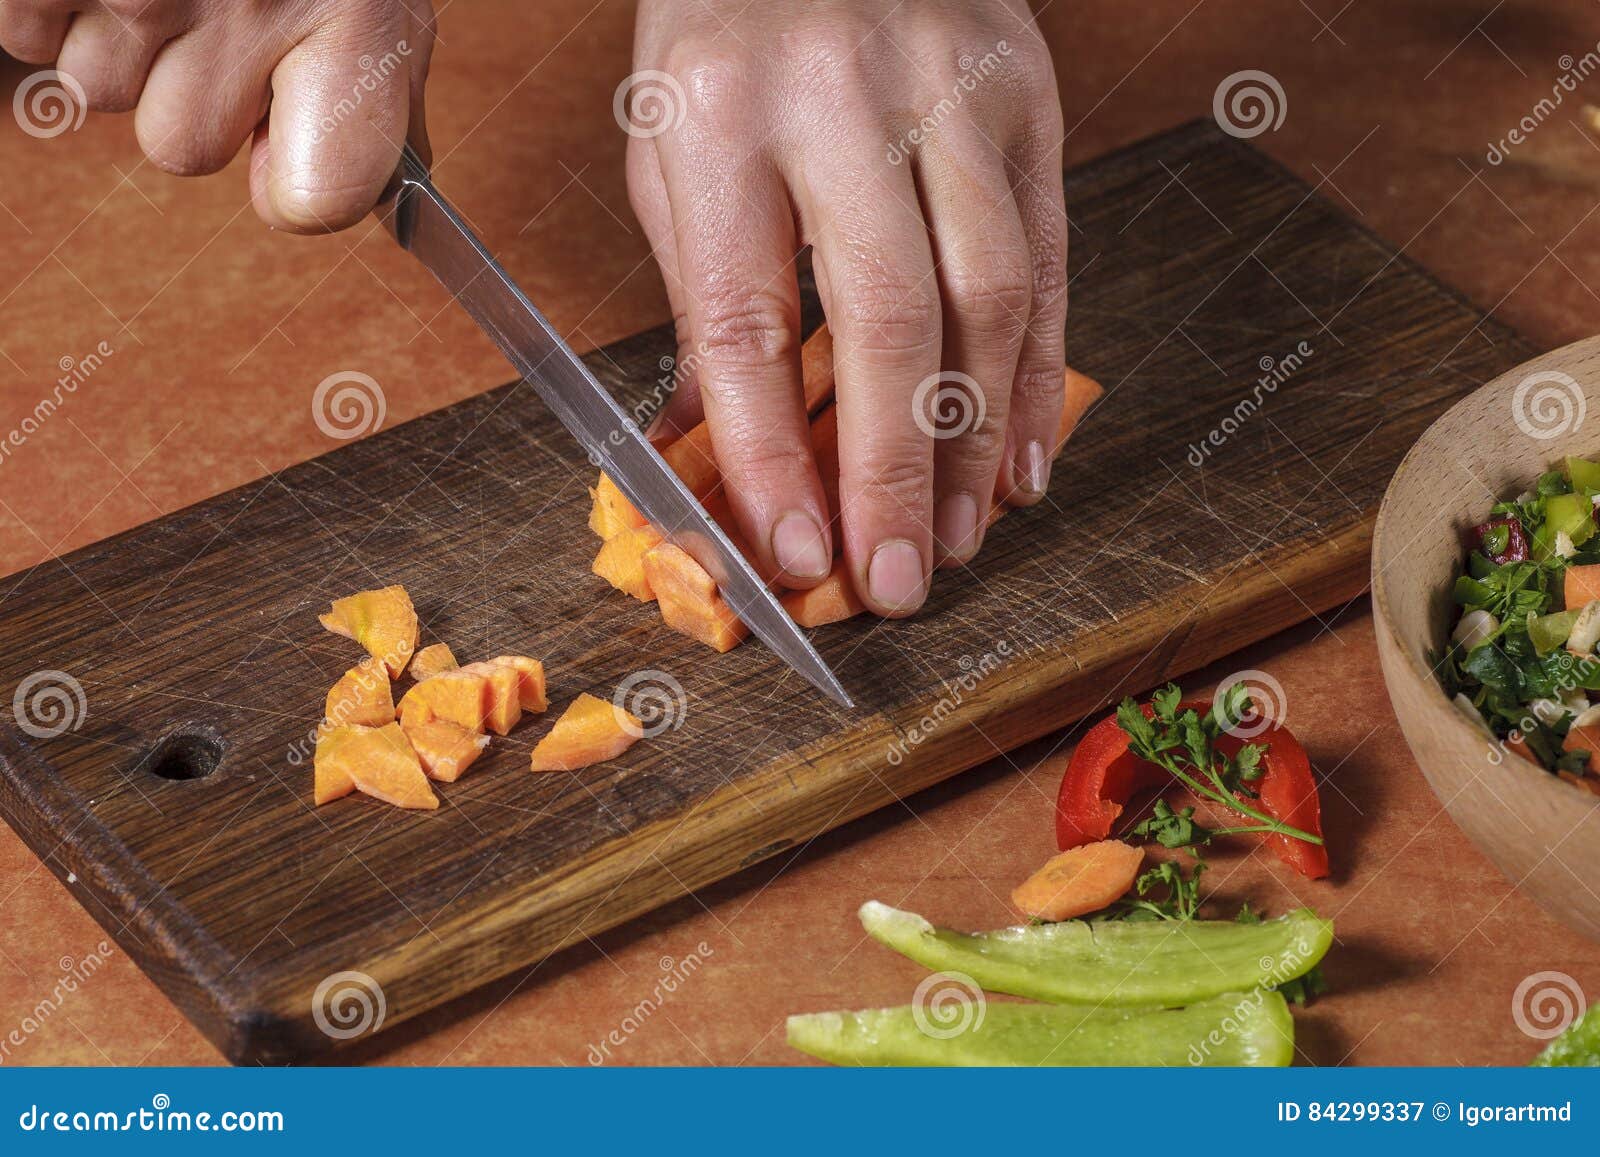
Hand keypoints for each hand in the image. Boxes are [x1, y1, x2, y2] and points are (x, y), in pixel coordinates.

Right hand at [0, 0, 434, 230]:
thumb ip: (375, 91)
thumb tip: (369, 196)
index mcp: (349, 17)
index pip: (323, 194)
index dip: (301, 190)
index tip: (289, 160)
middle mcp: (240, 3)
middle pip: (181, 147)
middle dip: (191, 88)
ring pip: (98, 91)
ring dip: (120, 35)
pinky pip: (28, 34)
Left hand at [625, 0, 1065, 616]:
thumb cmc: (727, 30)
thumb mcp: (667, 143)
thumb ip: (703, 290)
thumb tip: (724, 450)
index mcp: (719, 113)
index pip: (745, 319)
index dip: (770, 454)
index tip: (788, 554)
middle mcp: (843, 99)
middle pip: (888, 319)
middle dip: (894, 475)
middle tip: (895, 584)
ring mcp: (951, 92)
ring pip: (988, 296)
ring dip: (974, 444)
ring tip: (955, 542)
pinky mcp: (1028, 96)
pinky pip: (1050, 256)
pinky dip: (1037, 374)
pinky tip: (1019, 461)